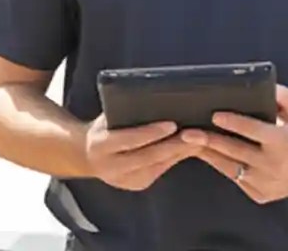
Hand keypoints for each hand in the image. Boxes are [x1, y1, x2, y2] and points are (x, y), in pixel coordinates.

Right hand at [82, 115, 201, 191]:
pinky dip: (175, 157)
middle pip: (148, 157)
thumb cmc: (103, 128)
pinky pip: (160, 169)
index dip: (152, 133)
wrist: (88, 156)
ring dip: (180, 152)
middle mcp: (111, 167)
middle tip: (195, 133)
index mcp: (100, 146)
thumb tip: (158, 103)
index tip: (172, 124)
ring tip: (199, 139)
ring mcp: (124, 180)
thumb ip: (126, 114)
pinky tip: (189, 147)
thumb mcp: (107, 119)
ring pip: (158, 165)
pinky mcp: (137, 184)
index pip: (129, 139)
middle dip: (174, 145)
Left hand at [181, 85, 287, 203]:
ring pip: (231, 168)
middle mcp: (275, 165)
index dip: (233, 123)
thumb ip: (279, 93)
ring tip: (189, 143)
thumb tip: (258, 82)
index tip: (215, 115)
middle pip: (236, 151)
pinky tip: (208, 154)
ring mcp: (268, 183)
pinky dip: (222, 166)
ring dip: (209, 155)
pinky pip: (236, 180)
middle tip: (188, 132)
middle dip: (210, 140)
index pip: (253, 131)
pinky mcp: (262, 194)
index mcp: (284, 141)